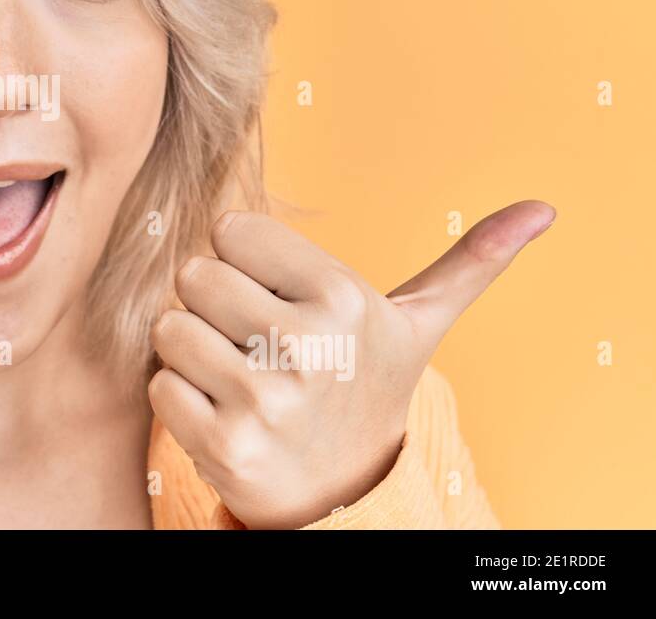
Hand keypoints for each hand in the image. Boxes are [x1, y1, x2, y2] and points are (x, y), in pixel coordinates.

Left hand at [149, 200, 553, 527]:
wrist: (351, 495)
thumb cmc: (369, 386)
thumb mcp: (418, 325)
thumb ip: (468, 263)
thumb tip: (542, 208)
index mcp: (343, 299)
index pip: (230, 230)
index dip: (243, 260)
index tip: (277, 295)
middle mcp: (307, 346)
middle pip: (193, 275)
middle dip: (213, 305)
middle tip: (254, 340)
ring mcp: (265, 400)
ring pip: (170, 328)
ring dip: (192, 351)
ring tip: (239, 375)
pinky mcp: (225, 445)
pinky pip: (159, 384)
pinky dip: (180, 398)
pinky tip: (223, 413)